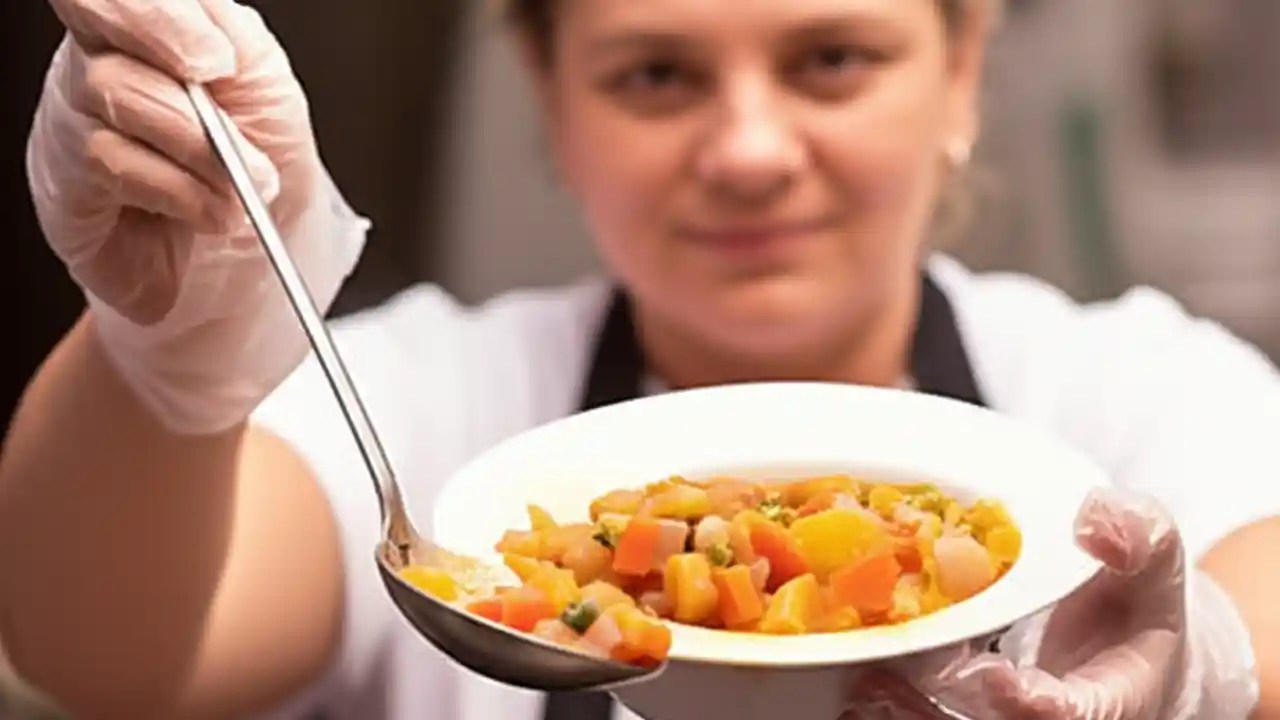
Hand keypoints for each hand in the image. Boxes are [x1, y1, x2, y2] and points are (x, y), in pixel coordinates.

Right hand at [28, 0, 365, 432]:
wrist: (245, 275)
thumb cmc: (256, 178)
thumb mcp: (270, 98)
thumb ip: (239, 46)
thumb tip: (209, 38)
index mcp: (156, 30)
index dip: (160, 11)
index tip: (219, 61)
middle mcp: (105, 62)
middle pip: (99, 13)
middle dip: (171, 54)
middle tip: (224, 106)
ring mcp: (76, 117)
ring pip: (114, 93)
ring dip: (199, 148)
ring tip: (243, 188)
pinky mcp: (64, 180)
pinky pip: (109, 163)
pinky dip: (178, 191)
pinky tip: (211, 213)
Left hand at [841, 487, 1259, 719]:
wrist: (1126, 640)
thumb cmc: (1136, 594)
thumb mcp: (1155, 556)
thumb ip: (1136, 535)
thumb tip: (1092, 522)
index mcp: (1111, 699)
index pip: (1073, 715)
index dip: (1031, 704)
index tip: (992, 679)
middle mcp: (1055, 719)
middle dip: (936, 713)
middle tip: (882, 678)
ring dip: (902, 712)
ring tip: (859, 678)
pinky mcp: (970, 714)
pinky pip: (928, 716)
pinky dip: (891, 703)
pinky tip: (853, 675)